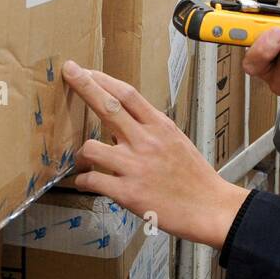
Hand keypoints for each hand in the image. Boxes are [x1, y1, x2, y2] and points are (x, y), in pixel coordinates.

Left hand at [61, 60, 249, 248]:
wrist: (209, 207)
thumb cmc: (193, 176)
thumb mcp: (175, 140)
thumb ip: (150, 128)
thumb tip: (122, 119)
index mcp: (159, 126)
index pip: (127, 94)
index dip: (103, 79)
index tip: (86, 70)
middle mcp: (145, 142)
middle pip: (108, 106)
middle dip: (84, 85)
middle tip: (70, 71)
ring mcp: (135, 167)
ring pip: (91, 148)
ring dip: (81, 154)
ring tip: (83, 161)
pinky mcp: (128, 193)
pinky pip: (92, 180)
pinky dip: (84, 180)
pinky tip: (86, 182)